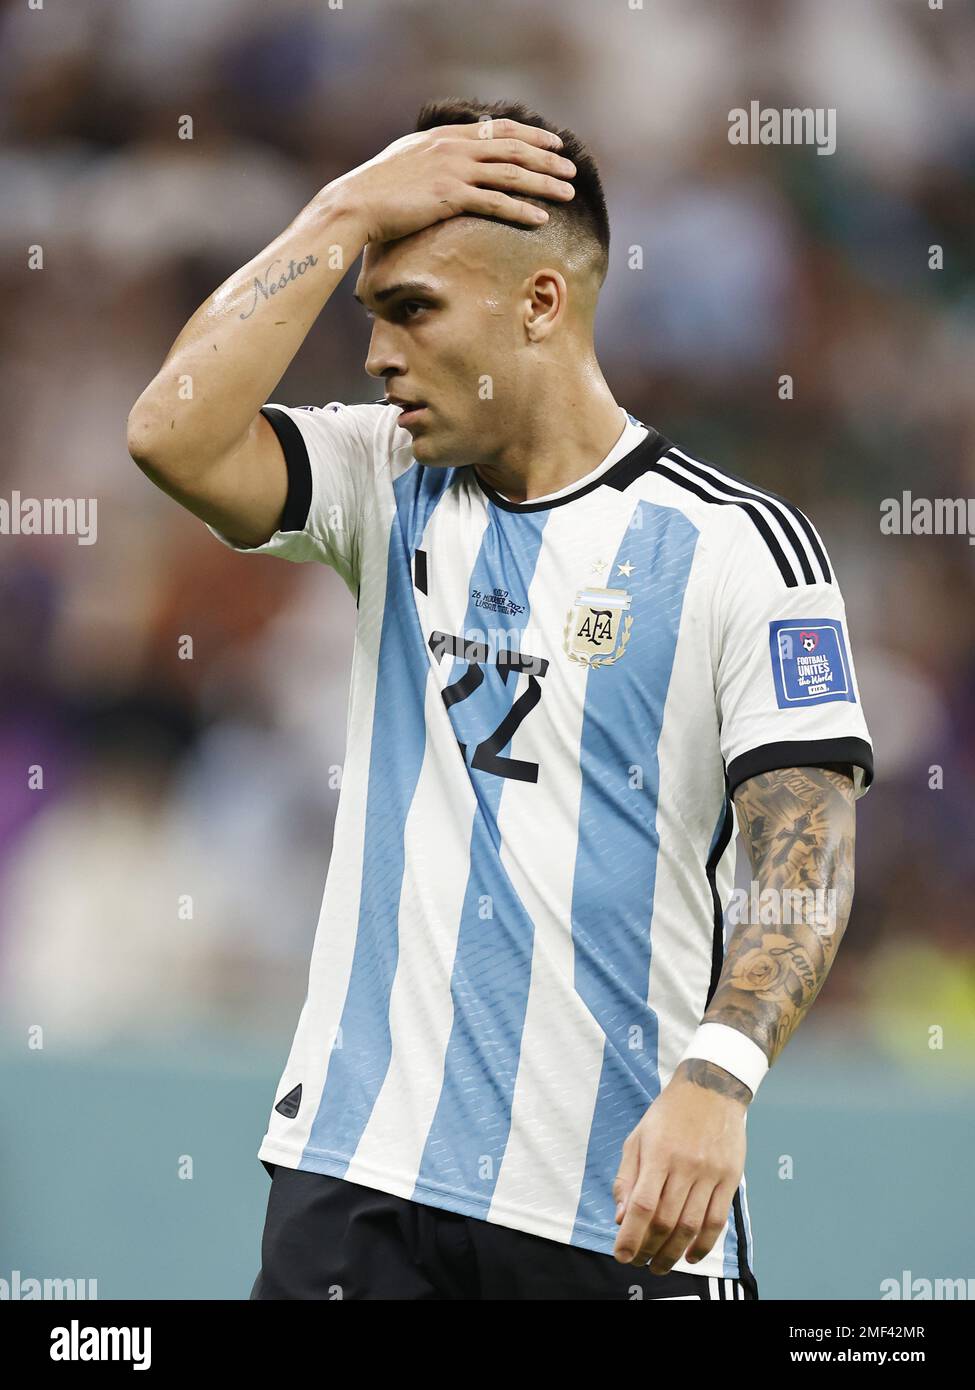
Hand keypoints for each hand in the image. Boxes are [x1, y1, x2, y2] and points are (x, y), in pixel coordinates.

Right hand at [325, 117, 576, 243]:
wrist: (356, 203)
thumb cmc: (377, 189)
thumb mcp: (408, 161)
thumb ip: (432, 156)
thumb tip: (445, 163)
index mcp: (446, 136)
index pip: (500, 130)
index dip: (531, 136)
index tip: (555, 144)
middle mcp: (454, 147)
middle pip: (513, 149)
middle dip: (547, 159)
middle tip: (571, 170)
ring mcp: (453, 170)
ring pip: (510, 174)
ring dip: (543, 184)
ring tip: (567, 194)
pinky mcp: (450, 196)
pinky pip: (495, 202)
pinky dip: (521, 210)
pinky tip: (541, 219)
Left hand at [612, 1062, 748, 1272]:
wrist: (711, 1089)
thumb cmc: (668, 1114)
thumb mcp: (638, 1137)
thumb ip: (627, 1177)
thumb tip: (620, 1217)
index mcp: (658, 1153)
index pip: (643, 1205)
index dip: (631, 1235)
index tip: (622, 1255)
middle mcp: (685, 1165)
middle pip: (667, 1220)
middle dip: (650, 1249)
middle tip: (639, 1263)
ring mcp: (710, 1173)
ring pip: (692, 1225)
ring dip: (674, 1253)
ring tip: (660, 1266)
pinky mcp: (729, 1178)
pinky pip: (717, 1220)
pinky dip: (704, 1244)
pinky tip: (691, 1256)